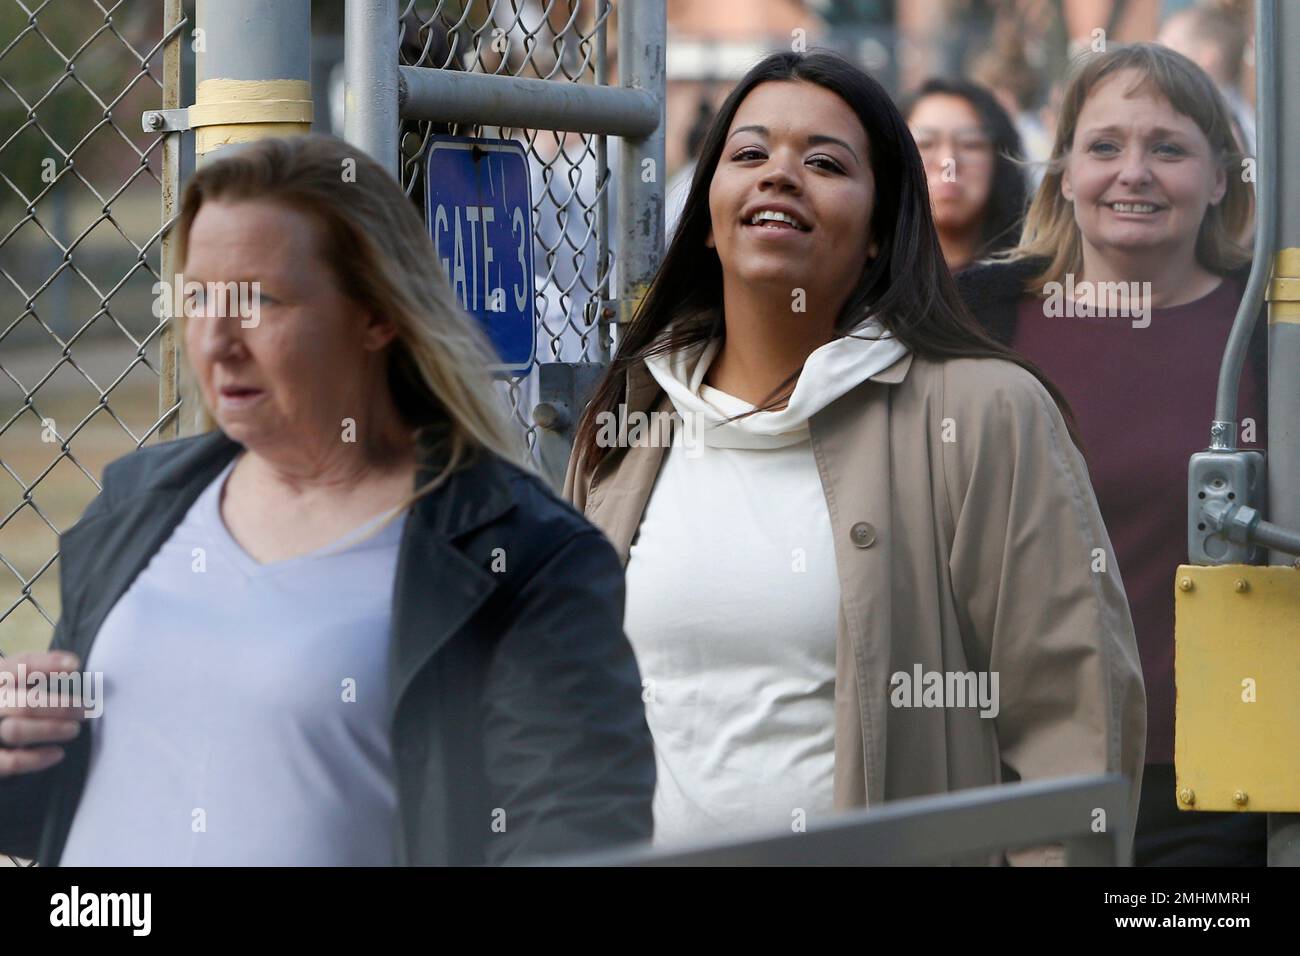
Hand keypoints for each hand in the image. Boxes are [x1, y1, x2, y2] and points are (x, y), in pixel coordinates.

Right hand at [0, 651, 85, 777]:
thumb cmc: (11, 705)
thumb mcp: (17, 685)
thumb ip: (36, 673)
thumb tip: (71, 664)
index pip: (19, 666)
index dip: (47, 663)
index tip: (75, 665)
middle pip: (24, 703)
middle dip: (60, 707)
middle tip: (85, 710)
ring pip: (16, 730)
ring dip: (50, 730)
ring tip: (73, 730)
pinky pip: (11, 762)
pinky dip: (36, 759)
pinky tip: (57, 753)